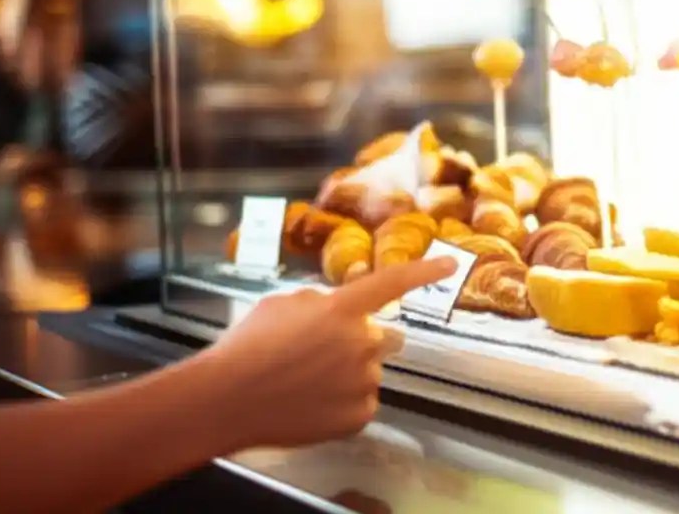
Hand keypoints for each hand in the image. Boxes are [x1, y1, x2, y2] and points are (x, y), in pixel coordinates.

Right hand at [197, 258, 455, 449]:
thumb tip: (336, 309)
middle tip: (330, 353)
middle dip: (367, 341)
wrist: (225, 398)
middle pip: (387, 337)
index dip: (425, 271)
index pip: (393, 283)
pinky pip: (362, 401)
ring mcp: (363, 380)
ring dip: (349, 373)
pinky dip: (343, 402)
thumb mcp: (283, 304)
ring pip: (369, 371)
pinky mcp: (360, 414)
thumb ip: (322, 302)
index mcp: (342, 309)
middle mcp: (362, 342)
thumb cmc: (247, 347)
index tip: (452, 264)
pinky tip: (311, 401)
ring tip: (306, 381)